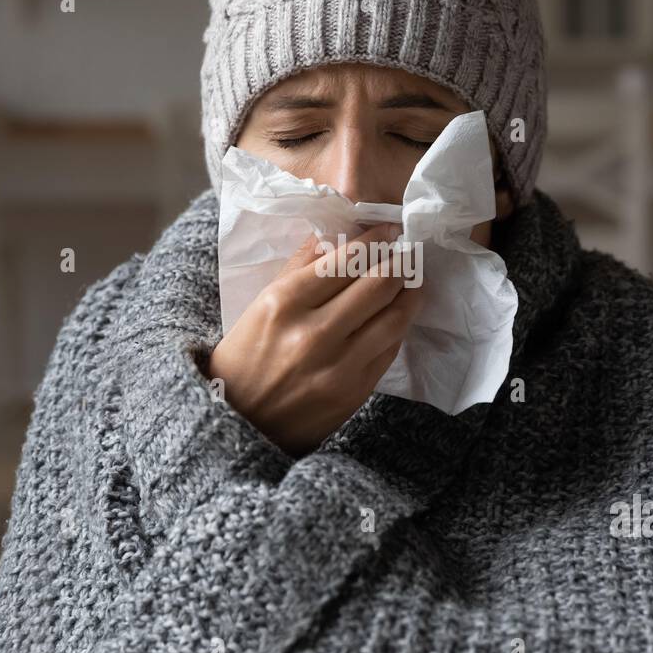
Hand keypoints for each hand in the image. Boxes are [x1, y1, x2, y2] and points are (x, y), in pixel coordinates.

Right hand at [207, 223, 424, 456]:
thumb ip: (300, 266)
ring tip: (411, 281)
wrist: (241, 423)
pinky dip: (397, 326)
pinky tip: (396, 315)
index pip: (346, 259)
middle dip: (401, 261)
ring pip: (394, 317)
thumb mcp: (261, 304)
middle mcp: (314, 333)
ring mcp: (339, 366)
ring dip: (410, 293)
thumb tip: (336, 232)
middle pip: (378, 284)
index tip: (389, 230)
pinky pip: (390, 349)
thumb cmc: (247, 357)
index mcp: (284, 303)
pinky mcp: (356, 391)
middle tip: (409, 252)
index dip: (376, 240)